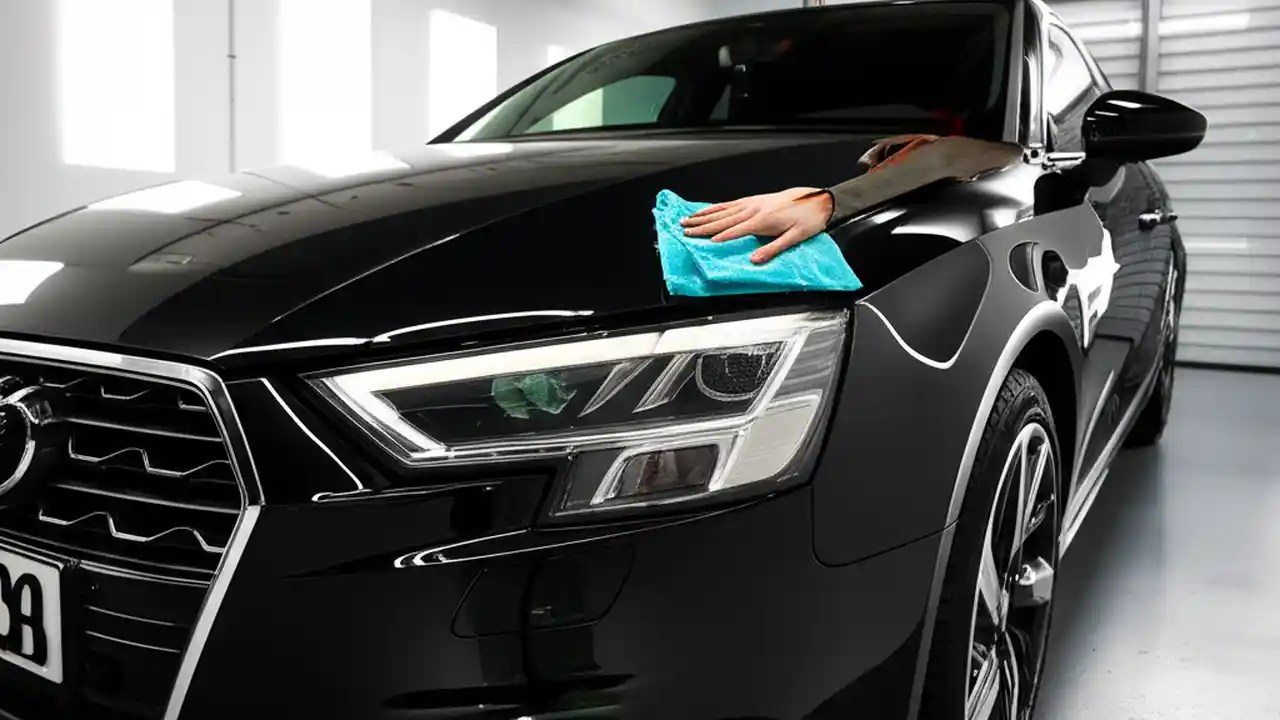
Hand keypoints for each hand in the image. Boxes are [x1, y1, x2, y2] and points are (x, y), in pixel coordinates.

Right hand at [680, 187, 833, 263]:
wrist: (818, 200)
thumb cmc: (808, 220)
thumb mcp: (795, 238)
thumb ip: (773, 249)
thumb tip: (754, 260)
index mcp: (762, 221)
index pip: (735, 231)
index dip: (719, 237)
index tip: (704, 242)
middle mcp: (754, 210)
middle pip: (723, 220)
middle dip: (702, 226)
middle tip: (685, 231)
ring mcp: (752, 203)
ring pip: (722, 210)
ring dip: (703, 216)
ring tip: (687, 220)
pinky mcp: (754, 200)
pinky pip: (730, 204)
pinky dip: (715, 207)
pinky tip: (705, 210)